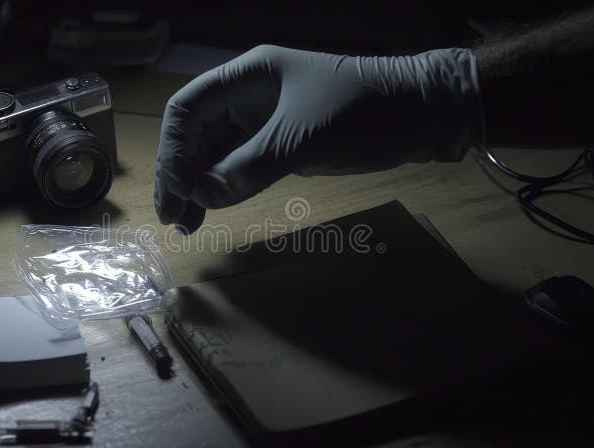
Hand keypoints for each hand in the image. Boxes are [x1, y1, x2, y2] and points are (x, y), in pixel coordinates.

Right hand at [154, 45, 483, 232]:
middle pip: (195, 134)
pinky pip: (239, 166)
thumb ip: (247, 168)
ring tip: (187, 224)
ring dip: (197, 186)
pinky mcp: (281, 144)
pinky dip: (223, 189)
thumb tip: (202, 194)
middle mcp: (247, 97)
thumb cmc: (361, 114)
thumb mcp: (301, 140)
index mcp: (246, 76)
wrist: (421, 115)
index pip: (187, 109)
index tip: (176, 191)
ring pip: (214, 154)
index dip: (173, 151)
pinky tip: (212, 211)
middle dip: (180, 174)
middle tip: (173, 219)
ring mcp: (263, 121)